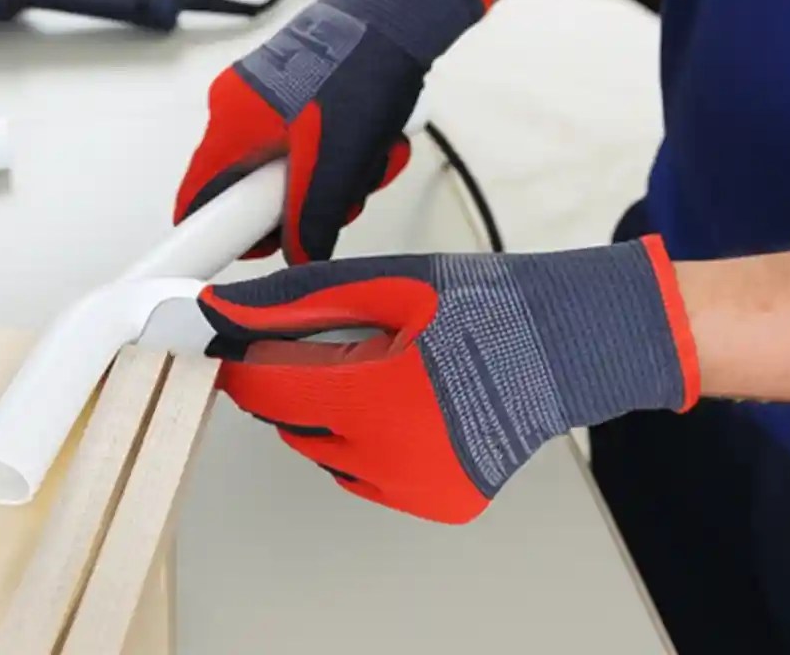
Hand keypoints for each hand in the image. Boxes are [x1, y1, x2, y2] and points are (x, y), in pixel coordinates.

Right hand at [174, 0, 492, 263]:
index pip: (199, 200)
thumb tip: (302, 255)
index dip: (225, 233)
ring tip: (370, 158)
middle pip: (254, 191)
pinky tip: (373, 141)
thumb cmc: (359, 68)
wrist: (393, 15)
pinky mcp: (295, 93)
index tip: (253, 248)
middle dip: (306, 203)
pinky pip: (308, 144)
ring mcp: (266, 101)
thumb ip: (312, 219)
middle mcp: (238, 112)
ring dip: (335, 179)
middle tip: (343, 197)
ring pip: (290, 170)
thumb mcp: (335, 164)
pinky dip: (342, 153)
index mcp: (230, 127)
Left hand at [197, 237, 699, 522]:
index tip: (232, 344)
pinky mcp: (436, 503)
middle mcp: (394, 455)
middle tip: (343, 345)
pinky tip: (409, 409)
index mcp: (378, 394)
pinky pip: (368, 478)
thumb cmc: (486, 307)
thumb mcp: (382, 287)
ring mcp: (416, 488)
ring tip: (388, 374)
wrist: (566, 347)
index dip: (242, 362)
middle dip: (296, 385)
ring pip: (327, 454)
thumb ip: (292, 302)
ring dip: (332, 417)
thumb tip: (222, 308)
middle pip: (292, 425)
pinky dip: (369, 446)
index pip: (266, 391)